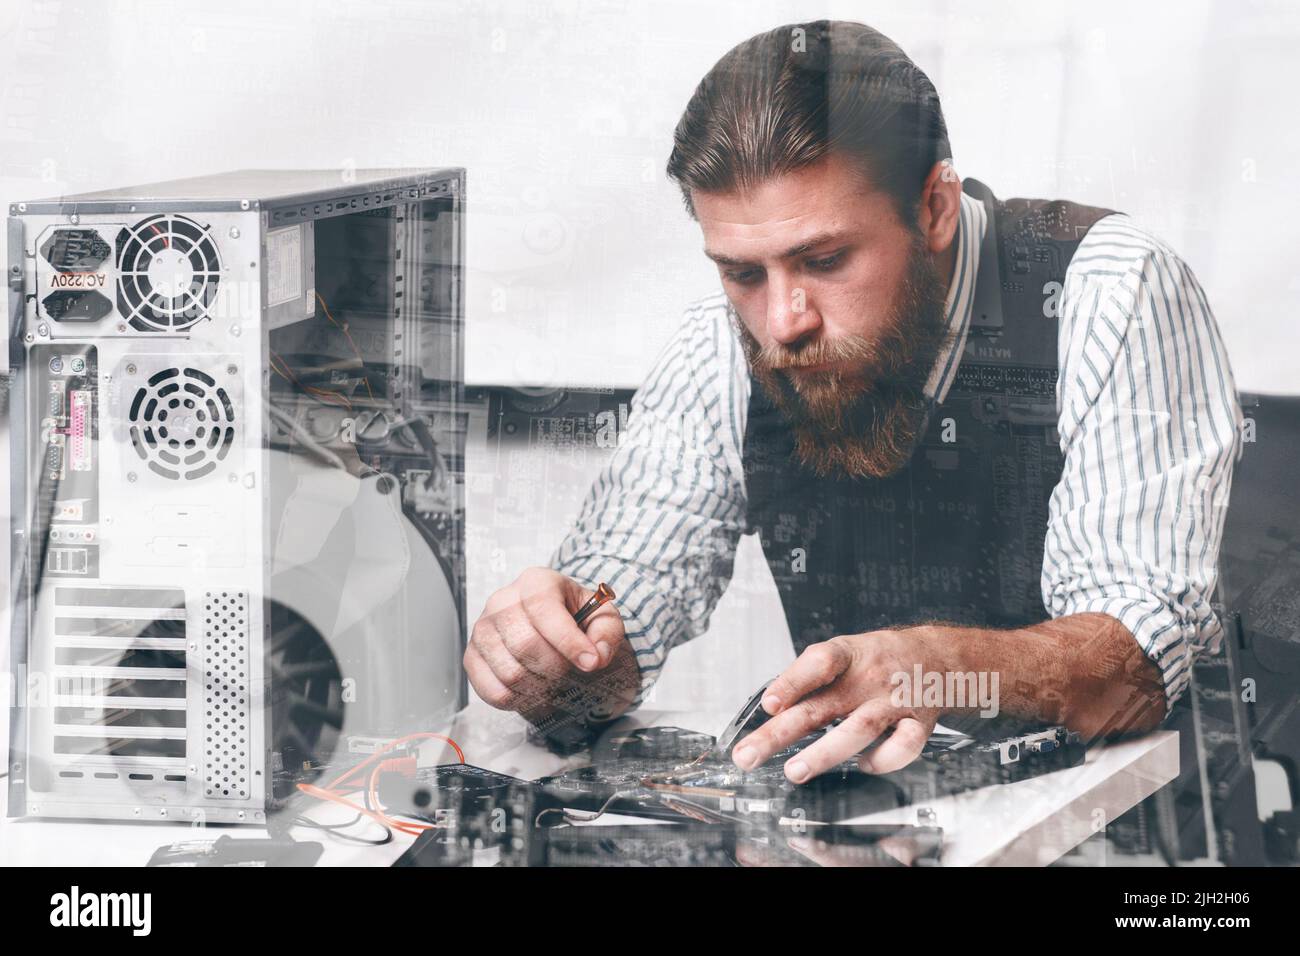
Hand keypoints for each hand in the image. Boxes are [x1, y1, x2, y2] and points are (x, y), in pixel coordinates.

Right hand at [464, 567, 637, 725]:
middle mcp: (502, 600)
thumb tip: (596, 655)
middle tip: (567, 668)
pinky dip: (519, 699)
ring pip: (510, 672)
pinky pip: (493, 691)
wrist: (550, 623)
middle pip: (525, 644)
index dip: (568, 641)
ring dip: (539, 685)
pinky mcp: (472, 656)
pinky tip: (531, 687)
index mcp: (535, 582)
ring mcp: (482, 628)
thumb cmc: (575, 617)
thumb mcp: (602, 617)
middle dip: (556, 666)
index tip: (590, 662)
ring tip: (550, 677)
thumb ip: (607, 633)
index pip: (543, 609)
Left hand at [731, 629, 950, 782]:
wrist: (938, 658)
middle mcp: (870, 677)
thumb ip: (810, 678)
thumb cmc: (879, 660)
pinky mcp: (919, 723)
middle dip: (781, 733)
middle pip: (823, 705)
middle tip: (749, 755)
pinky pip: (903, 746)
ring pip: (860, 728)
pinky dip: (882, 760)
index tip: (769, 704)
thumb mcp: (844, 653)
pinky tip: (863, 765)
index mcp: (849, 654)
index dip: (792, 682)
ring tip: (794, 771)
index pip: (819, 662)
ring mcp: (895, 701)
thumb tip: (772, 708)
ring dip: (824, 753)